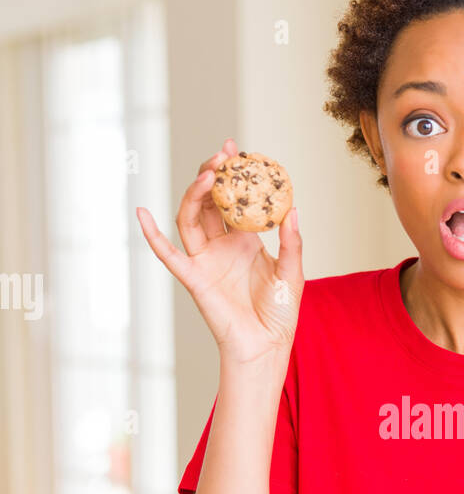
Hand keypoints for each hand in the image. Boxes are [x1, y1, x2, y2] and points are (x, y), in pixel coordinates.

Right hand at [136, 138, 303, 366]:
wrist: (266, 345)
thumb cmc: (279, 313)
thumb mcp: (292, 272)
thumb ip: (291, 242)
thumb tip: (292, 209)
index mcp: (245, 240)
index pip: (234, 199)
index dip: (233, 174)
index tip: (236, 148)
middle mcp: (221, 245)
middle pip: (209, 202)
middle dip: (213, 175)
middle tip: (222, 155)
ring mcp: (205, 260)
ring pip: (190, 218)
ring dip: (195, 194)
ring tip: (210, 174)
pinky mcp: (193, 278)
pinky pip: (168, 254)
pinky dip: (152, 235)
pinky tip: (141, 213)